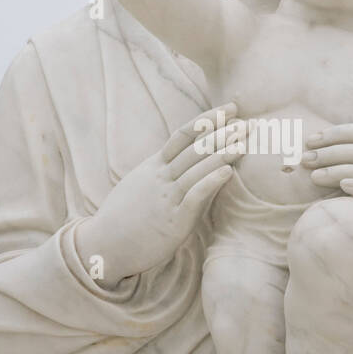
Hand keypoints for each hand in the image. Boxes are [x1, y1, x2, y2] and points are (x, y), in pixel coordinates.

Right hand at [75, 104, 244, 284]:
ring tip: (245, 142)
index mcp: (154, 167)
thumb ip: (161, 172)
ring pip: (197, 169)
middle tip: (248, 122)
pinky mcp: (173, 221)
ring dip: (223, 154)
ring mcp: (167, 198)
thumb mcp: (140, 185)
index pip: (183, 134)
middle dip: (224, 133)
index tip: (230, 108)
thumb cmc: (123, 218)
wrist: (104, 245)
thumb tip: (180, 162)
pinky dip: (211, 182)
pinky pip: (193, 197)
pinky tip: (228, 172)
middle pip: (195, 148)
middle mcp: (161, 177)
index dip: (208, 119)